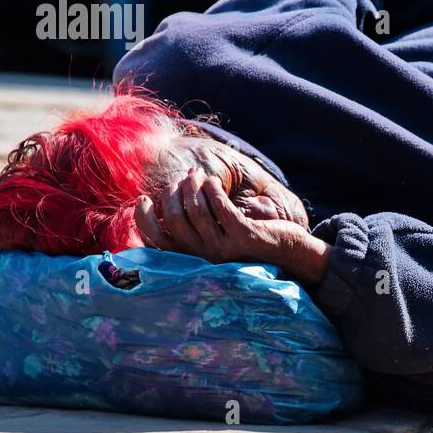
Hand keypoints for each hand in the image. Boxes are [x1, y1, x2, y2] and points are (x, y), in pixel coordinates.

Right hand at [135, 168, 329, 286]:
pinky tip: (213, 181)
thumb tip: (170, 199)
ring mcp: (224, 248)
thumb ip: (196, 226)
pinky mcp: (244, 236)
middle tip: (182, 179)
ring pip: (196, 210)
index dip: (144, 219)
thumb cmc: (249, 241)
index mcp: (194, 257)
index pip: (157, 242)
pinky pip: (221, 207)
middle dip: (173, 194)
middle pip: (175, 220)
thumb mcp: (218, 237)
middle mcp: (205, 256)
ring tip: (197, 175)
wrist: (288, 254)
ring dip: (193, 187)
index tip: (143, 198)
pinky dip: (213, 190)